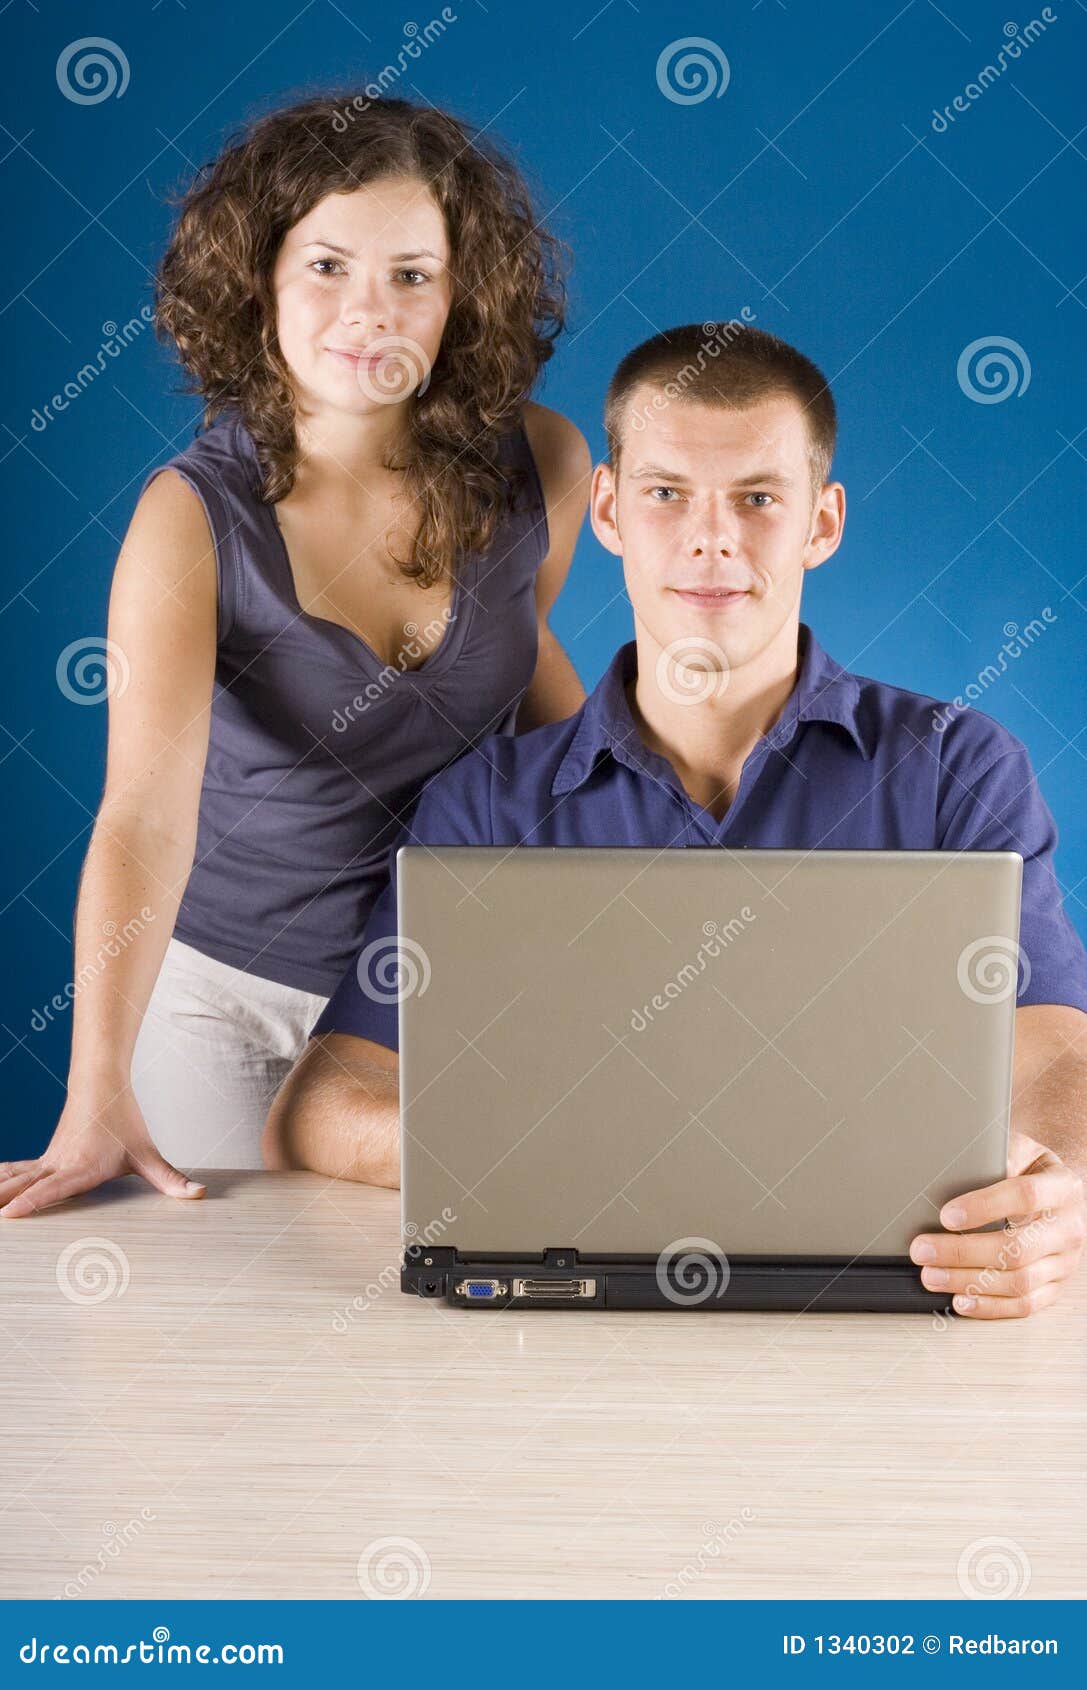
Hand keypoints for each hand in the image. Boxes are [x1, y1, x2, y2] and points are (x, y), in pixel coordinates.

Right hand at [0, 1085, 205, 1217]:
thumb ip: (170, 1178)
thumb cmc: (123, 1119)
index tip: (11, 1214)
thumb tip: (197, 1193)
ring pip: (16, 1177)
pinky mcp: (45, 1157)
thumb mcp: (146, 1153)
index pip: (54, 1188)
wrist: (101, 1084)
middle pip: (25, 1186)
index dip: (33, 1202)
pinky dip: (1, 1178)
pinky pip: (16, 1170)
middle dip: (4, 1202)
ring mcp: (49, 1160)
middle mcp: (60, 1165)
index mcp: (82, 1167)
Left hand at [909, 1131, 1086, 1317]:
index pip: (1025, 1196)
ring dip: (968, 1282)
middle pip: (1017, 1248)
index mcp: (1062, 1187)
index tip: (946, 1215)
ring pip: (1020, 1282)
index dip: (984, 1206)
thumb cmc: (1030, 1169)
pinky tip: (960, 1299)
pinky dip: (990, 1307)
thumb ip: (995, 1155)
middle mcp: (1069, 1227)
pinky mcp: (1056, 1286)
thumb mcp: (1018, 1149)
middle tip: (923, 1249)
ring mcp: (1065, 1261)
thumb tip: (959, 1169)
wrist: (1059, 1192)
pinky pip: (1026, 1305)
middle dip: (962, 1252)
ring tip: (931, 1275)